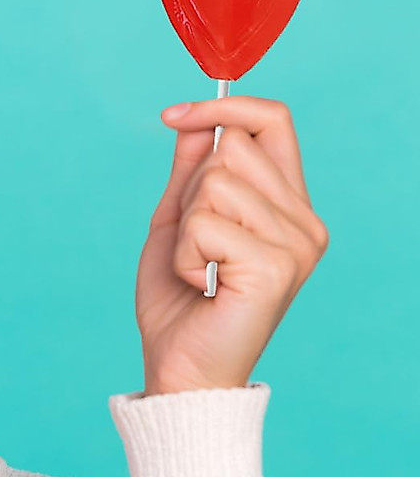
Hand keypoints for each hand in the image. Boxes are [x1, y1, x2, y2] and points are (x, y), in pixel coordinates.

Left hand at [136, 95, 328, 395]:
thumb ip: (190, 172)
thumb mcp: (177, 223)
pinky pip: (204, 223)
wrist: (180, 369)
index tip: (172, 116)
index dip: (222, 107)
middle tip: (194, 245)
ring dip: (185, 228)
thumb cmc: (179, 303)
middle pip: (233, 147)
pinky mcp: (276, 266)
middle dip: (191, 190)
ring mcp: (296, 244)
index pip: (273, 121)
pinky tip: (200, 285)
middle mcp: (304, 222)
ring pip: (215, 182)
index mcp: (288, 206)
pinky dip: (184, 255)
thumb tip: (194, 120)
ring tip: (198, 270)